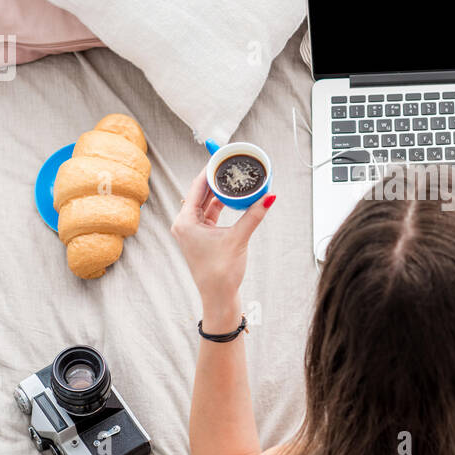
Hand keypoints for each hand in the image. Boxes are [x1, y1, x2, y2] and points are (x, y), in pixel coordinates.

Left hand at [171, 168, 274, 308]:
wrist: (218, 297)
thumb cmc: (221, 272)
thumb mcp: (239, 238)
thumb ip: (254, 215)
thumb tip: (269, 196)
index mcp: (185, 221)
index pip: (196, 186)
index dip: (209, 170)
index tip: (221, 157)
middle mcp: (184, 224)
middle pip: (200, 193)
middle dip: (216, 180)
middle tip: (230, 164)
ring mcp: (192, 231)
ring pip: (206, 204)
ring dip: (219, 193)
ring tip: (233, 178)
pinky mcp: (201, 237)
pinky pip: (210, 214)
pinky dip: (220, 206)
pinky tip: (233, 198)